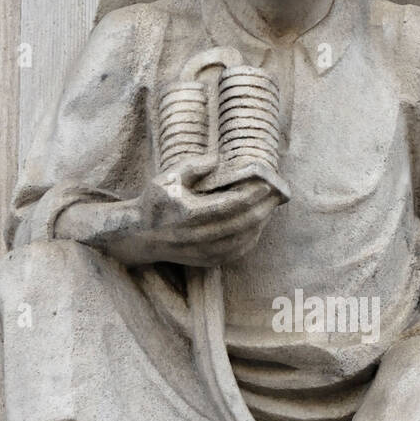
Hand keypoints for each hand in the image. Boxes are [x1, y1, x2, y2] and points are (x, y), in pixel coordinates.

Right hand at [56, 165, 282, 266]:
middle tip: (278, 195)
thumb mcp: (167, 178)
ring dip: (260, 224)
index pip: (228, 205)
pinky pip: (237, 252)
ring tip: (271, 207)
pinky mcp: (208, 262)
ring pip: (242, 240)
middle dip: (262, 208)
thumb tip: (218, 158)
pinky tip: (258, 225)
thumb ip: (192, 166)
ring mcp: (204, 252)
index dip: (250, 196)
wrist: (141, 236)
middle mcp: (198, 237)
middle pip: (240, 224)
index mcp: (189, 215)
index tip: (267, 184)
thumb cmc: (155, 203)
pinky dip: (251, 239)